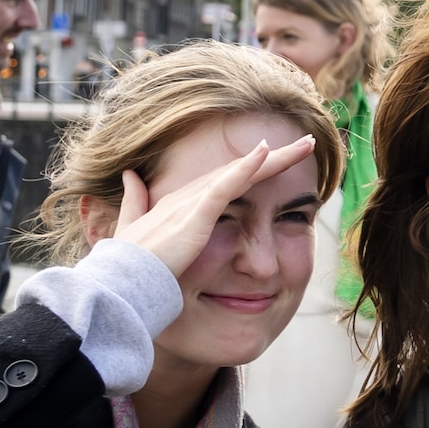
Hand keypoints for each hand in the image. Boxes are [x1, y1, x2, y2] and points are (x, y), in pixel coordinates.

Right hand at [114, 135, 316, 276]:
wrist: (120, 284)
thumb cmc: (130, 263)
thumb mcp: (135, 228)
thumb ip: (135, 201)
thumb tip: (130, 175)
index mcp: (183, 201)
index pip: (229, 178)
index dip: (254, 166)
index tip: (279, 155)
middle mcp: (189, 196)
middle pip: (242, 170)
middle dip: (277, 157)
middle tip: (308, 143)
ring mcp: (192, 204)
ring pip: (240, 172)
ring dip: (275, 158)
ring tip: (306, 145)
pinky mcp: (194, 217)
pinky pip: (224, 188)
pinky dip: (245, 170)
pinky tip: (265, 154)